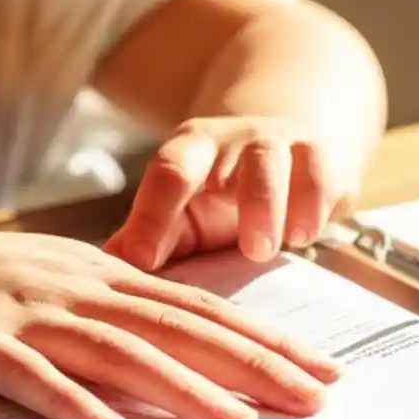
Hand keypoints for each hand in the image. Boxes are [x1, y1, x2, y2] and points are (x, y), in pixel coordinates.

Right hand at [0, 229, 341, 418]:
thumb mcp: (63, 278)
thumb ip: (119, 306)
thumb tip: (188, 344)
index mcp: (103, 274)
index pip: (199, 308)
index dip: (263, 338)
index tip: (319, 369)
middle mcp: (78, 287)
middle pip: (179, 327)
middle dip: (253, 365)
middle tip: (313, 398)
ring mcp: (29, 312)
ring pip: (118, 353)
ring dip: (181, 390)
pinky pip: (27, 376)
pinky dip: (67, 401)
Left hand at [104, 116, 358, 270]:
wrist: (288, 151)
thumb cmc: (223, 197)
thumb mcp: (183, 217)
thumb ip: (145, 242)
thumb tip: (95, 278)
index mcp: (188, 152)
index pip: (166, 175)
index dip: (151, 217)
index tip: (140, 261)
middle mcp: (231, 139)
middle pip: (226, 158)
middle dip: (229, 203)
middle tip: (237, 252)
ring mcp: (279, 143)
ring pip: (273, 162)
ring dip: (270, 207)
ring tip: (265, 251)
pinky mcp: (323, 156)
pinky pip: (322, 174)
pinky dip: (315, 207)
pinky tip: (304, 238)